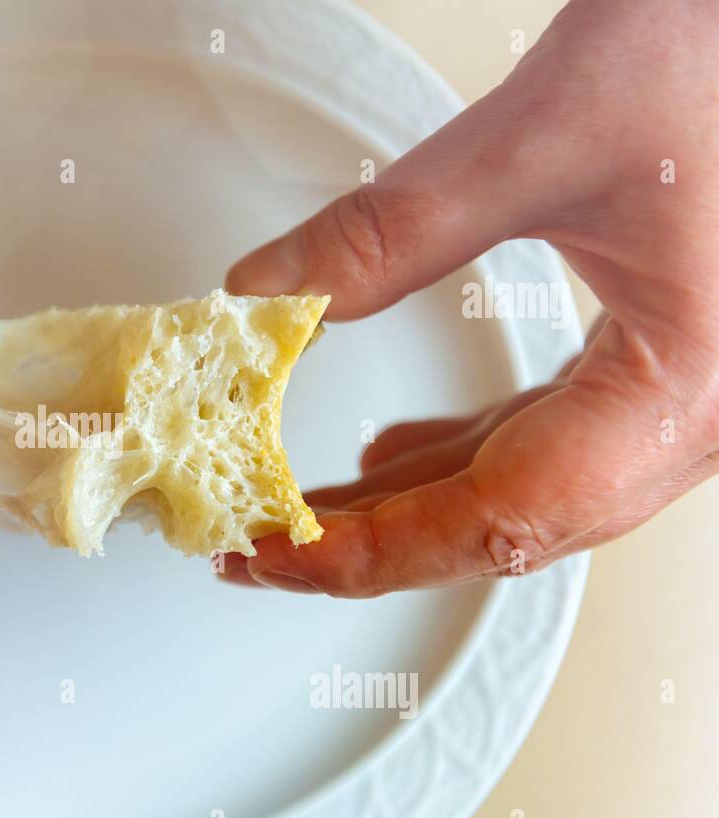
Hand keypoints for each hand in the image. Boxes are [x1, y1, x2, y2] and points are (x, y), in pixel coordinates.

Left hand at [221, 0, 718, 595]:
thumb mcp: (541, 141)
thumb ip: (394, 229)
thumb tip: (272, 294)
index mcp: (686, 386)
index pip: (500, 515)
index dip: (374, 550)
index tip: (280, 554)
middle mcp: (697, 414)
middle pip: (504, 524)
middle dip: (371, 543)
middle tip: (263, 545)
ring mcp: (681, 394)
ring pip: (517, 490)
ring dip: (402, 506)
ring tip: (301, 509)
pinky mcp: (656, 359)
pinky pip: (540, 441)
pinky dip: (453, 457)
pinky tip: (389, 455)